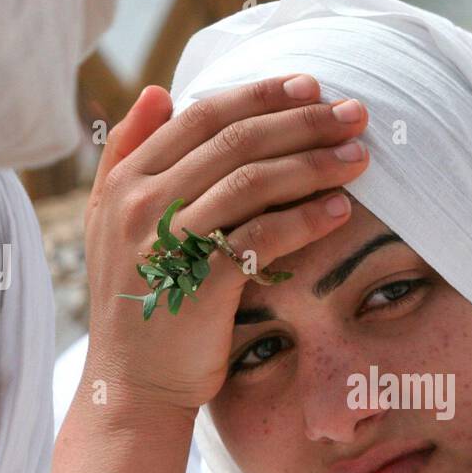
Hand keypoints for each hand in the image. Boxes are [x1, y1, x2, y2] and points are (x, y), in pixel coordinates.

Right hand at [82, 75, 370, 413]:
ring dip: (315, 163)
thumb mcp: (112, 224)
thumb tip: (157, 91)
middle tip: (355, 113)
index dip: (261, 96)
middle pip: (236, 142)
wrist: (134, 386)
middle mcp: (141, 205)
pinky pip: (263, 236)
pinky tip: (341, 210)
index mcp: (125, 181)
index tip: (311, 87)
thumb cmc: (139, 303)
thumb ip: (128, 156)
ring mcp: (169, 244)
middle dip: (303, 121)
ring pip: (253, 182)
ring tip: (359, 157)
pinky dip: (306, 219)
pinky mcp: (201, 285)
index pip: (202, 115)